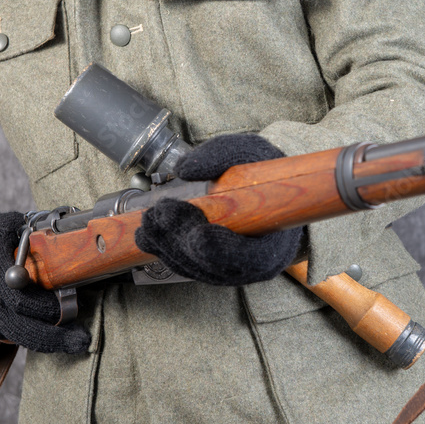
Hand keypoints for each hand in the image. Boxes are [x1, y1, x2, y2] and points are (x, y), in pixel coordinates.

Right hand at [0, 212, 90, 353]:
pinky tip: (46, 327)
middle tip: (82, 341)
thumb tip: (66, 233)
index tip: (76, 306)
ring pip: (18, 337)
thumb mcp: (7, 226)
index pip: (27, 302)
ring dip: (46, 339)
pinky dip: (28, 332)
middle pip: (24, 331)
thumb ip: (35, 234)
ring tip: (72, 339)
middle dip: (56, 339)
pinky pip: (8, 334)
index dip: (52, 308)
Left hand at [134, 134, 303, 285]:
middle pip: (215, 265)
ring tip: (150, 220)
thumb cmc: (263, 174)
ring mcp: (229, 270)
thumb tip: (184, 170)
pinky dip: (165, 250)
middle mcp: (253, 265)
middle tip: (164, 213)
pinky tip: (149, 234)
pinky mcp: (208, 267)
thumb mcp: (251, 153)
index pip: (254, 258)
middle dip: (183, 239)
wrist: (266, 191)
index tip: (199, 233)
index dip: (225, 250)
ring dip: (168, 245)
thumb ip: (221, 156)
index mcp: (276, 241)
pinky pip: (185, 265)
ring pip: (195, 268)